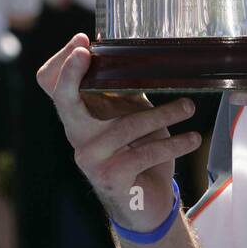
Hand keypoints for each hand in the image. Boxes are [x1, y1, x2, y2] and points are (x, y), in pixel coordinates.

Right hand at [36, 34, 201, 229]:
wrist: (146, 204)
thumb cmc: (139, 154)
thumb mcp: (132, 118)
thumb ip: (127, 94)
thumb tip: (138, 57)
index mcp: (81, 119)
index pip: (55, 88)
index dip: (64, 65)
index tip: (82, 43)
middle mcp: (78, 137)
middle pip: (64, 100)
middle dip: (72, 73)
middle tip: (85, 52)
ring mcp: (90, 159)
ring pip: (127, 124)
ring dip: (165, 113)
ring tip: (188, 108)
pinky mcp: (111, 177)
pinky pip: (146, 152)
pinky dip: (174, 143)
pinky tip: (192, 138)